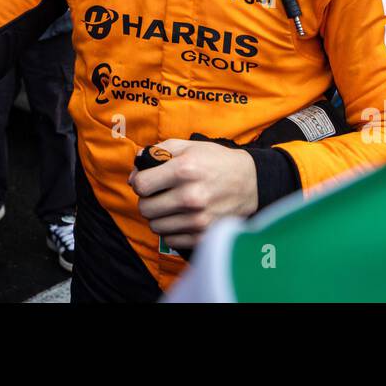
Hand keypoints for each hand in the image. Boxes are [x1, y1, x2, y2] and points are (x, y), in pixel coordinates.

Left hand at [129, 138, 258, 250]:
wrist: (251, 183)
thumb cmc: (216, 162)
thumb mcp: (189, 146)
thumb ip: (158, 151)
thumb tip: (135, 170)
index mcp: (185, 169)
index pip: (141, 185)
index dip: (139, 181)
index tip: (146, 181)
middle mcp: (191, 196)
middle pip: (145, 208)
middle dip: (148, 199)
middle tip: (160, 193)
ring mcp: (198, 219)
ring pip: (155, 226)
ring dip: (159, 216)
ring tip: (171, 205)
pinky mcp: (204, 235)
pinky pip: (170, 240)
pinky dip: (171, 230)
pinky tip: (181, 217)